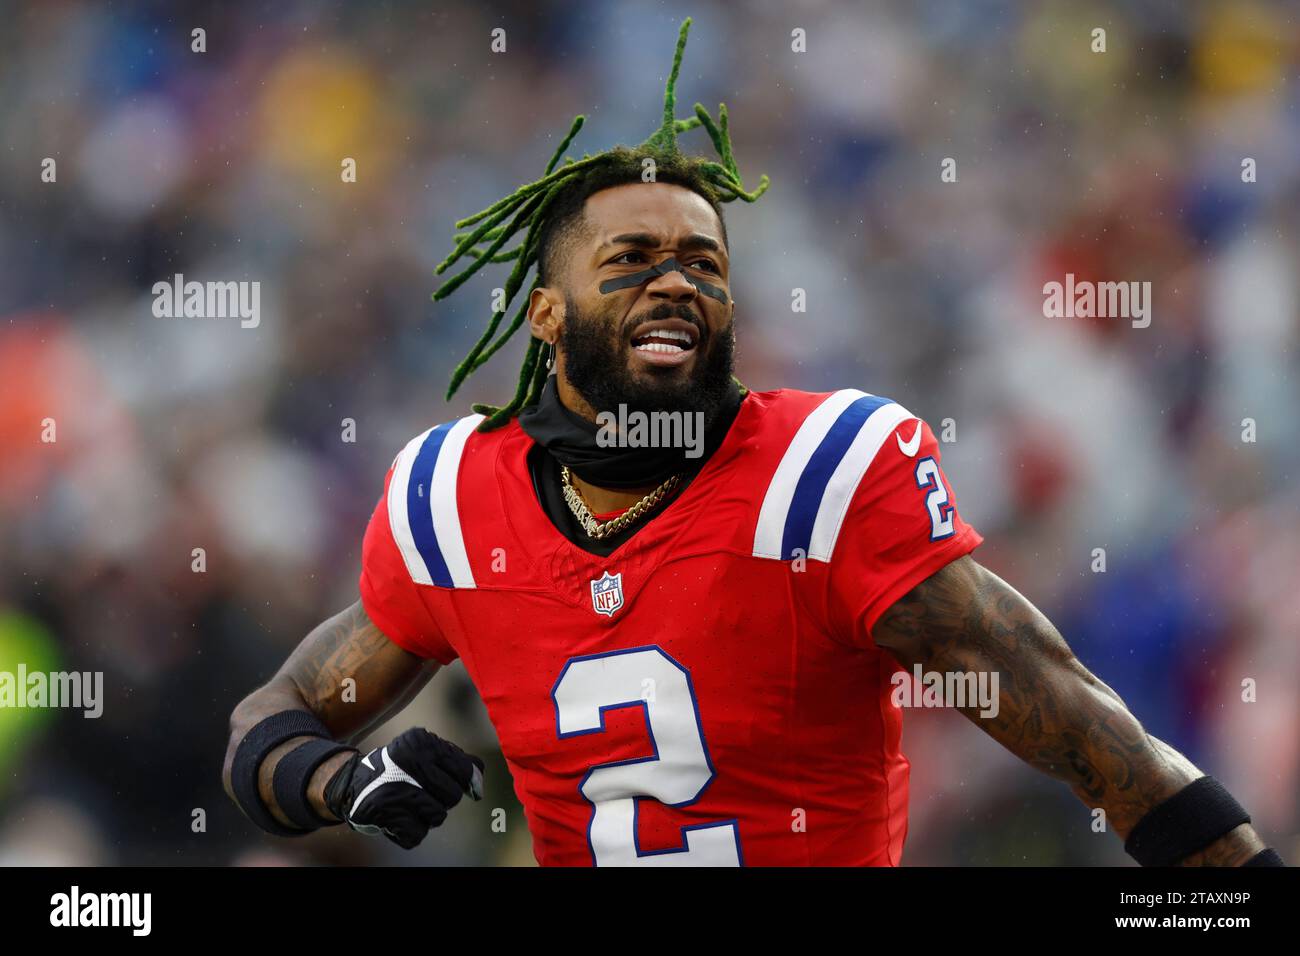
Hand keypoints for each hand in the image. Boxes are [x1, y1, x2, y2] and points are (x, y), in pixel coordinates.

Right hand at [324, 727, 484, 848]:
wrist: (351, 785)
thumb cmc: (398, 770)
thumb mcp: (425, 753)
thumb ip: (456, 761)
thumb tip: (479, 781)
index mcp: (422, 741)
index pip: (465, 769)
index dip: (465, 781)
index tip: (455, 785)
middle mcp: (409, 760)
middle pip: (453, 796)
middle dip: (441, 800)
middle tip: (420, 792)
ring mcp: (397, 786)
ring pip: (438, 817)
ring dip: (425, 817)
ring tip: (407, 804)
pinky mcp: (386, 812)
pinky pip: (418, 834)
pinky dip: (408, 831)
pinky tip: (396, 817)